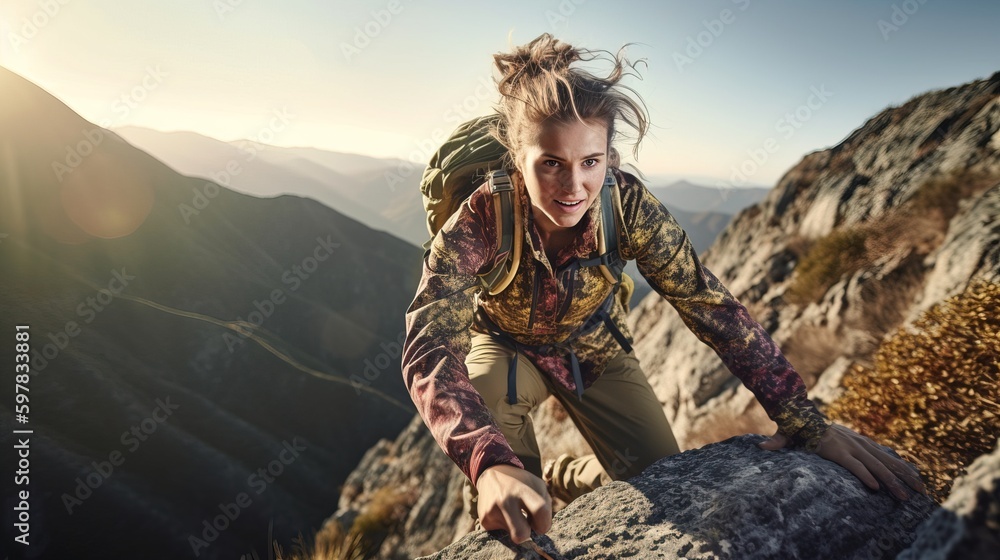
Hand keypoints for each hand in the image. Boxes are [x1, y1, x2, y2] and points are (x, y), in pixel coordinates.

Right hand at [476, 464, 552, 543]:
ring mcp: (492, 511)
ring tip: (513, 514)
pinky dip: (506, 526)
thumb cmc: (521, 483)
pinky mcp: (484, 520)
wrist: (492, 475)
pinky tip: (503, 514)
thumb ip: (545, 505)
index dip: (544, 524)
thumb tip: (541, 529)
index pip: (540, 511)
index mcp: (522, 490)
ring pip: (511, 536)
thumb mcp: (537, 485)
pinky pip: (501, 533)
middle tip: (527, 527)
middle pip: (521, 534)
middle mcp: (505, 500)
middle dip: (527, 535)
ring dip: (516, 528)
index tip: (541, 525)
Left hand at [759, 423, 925, 499]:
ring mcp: (860, 443)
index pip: (852, 462)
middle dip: (892, 481)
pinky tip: (915, 477)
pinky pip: (886, 456)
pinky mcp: (865, 444)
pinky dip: (901, 466)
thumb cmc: (795, 428)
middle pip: (875, 464)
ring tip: (921, 490)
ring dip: (904, 476)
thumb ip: (776, 441)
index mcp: (835, 445)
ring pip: (886, 461)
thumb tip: (760, 445)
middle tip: (906, 498)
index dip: (864, 474)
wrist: (805, 411)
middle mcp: (851, 443)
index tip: (876, 487)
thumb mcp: (785, 434)